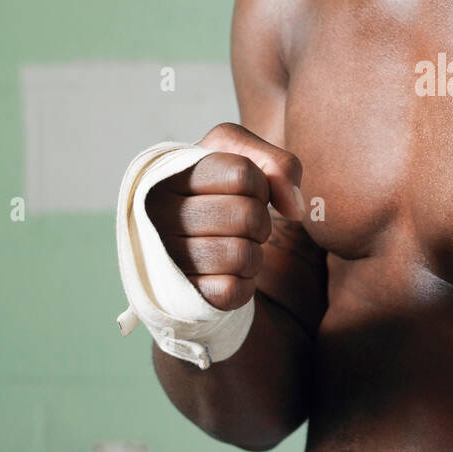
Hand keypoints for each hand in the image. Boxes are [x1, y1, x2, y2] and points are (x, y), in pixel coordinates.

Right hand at [144, 122, 304, 310]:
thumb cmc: (216, 191)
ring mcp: (164, 256)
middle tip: (244, 225)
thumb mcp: (243, 157)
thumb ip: (279, 165)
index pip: (243, 175)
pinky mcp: (179, 295)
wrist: (180, 240)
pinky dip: (244, 282)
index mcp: (169, 172)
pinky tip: (228, 271)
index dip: (261, 185)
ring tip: (235, 246)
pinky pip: (234, 290)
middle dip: (260, 221)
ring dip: (254, 253)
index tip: (247, 192)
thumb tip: (295, 208)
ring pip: (243, 255)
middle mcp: (157, 214)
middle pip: (248, 216)